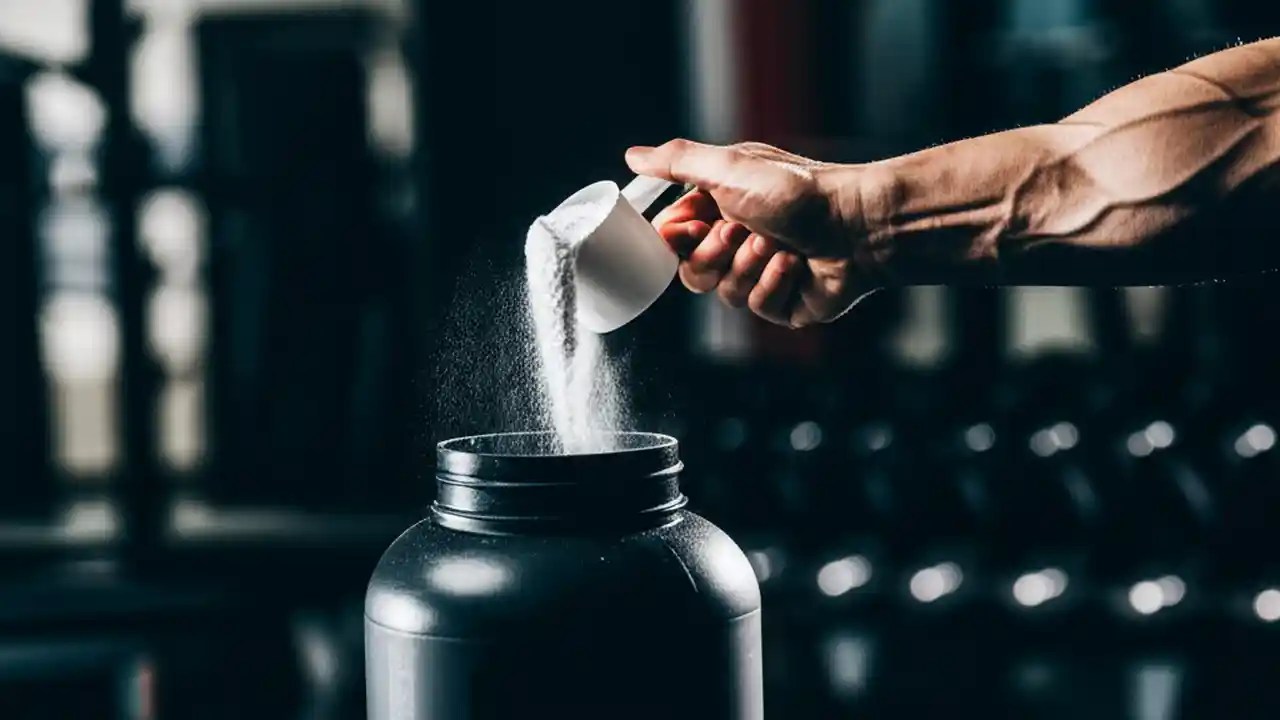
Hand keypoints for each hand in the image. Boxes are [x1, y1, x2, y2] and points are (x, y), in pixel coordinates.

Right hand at [625, 139, 881, 327]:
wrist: (857, 223)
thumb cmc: (799, 189)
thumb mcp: (730, 166)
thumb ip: (678, 162)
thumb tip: (632, 155)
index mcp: (720, 209)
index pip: (672, 237)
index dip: (675, 239)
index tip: (690, 226)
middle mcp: (738, 243)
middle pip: (692, 272)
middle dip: (714, 253)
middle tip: (740, 230)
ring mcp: (761, 276)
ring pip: (723, 293)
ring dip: (748, 266)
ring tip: (776, 242)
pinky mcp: (784, 304)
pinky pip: (758, 307)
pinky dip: (775, 282)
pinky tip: (795, 263)